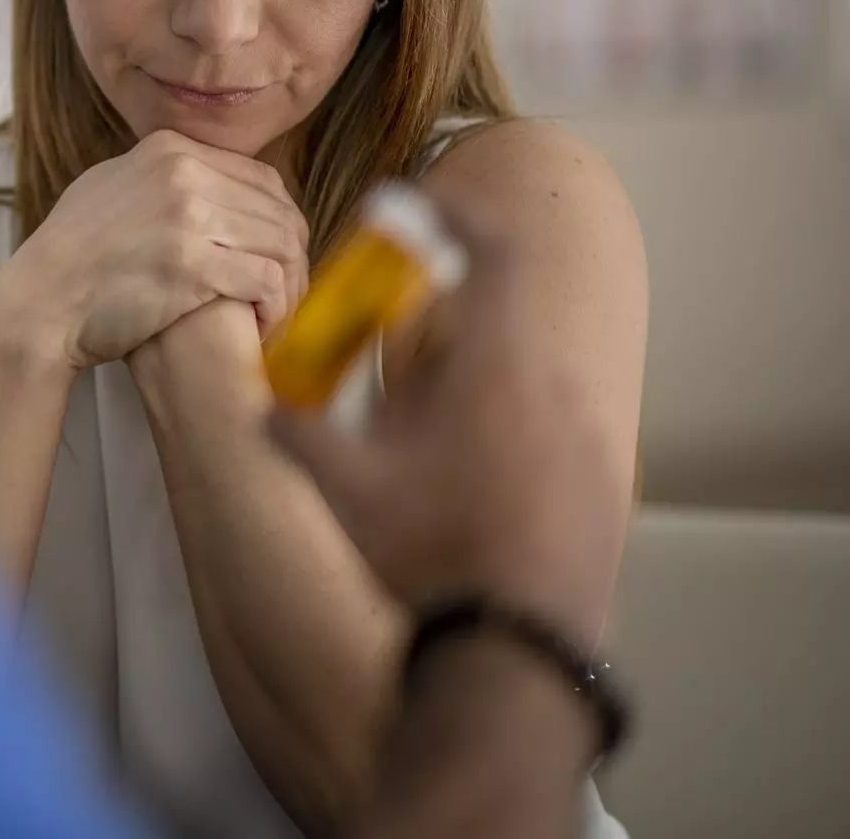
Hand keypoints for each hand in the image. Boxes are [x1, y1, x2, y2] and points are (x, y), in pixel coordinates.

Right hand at [0, 129, 307, 371]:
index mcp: (168, 150)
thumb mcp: (109, 188)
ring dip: (291, 285)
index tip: (275, 256)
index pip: (261, 178)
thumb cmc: (71, 257)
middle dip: (293, 257)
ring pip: (282, 245)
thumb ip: (158, 177)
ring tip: (278, 313)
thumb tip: (200, 174)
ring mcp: (189, 216)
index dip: (278, 221)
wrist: (40, 304)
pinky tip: (264, 327)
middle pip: (278, 210)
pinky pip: (267, 281)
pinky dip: (276, 308)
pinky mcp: (194, 265)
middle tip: (286, 293)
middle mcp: (183, 172)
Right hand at [266, 190, 626, 643]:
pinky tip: (467, 479)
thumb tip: (260, 404)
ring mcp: (589, 439)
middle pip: (507, 316)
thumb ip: (297, 433)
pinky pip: (551, 426)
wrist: (515, 654)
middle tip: (402, 335)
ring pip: (529, 375)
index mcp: (498, 369)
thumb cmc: (431, 557)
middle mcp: (556, 389)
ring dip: (478, 377)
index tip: (422, 208)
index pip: (495, 254)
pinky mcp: (602, 486)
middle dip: (451, 315)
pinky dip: (506, 426)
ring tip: (427, 422)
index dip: (458, 218)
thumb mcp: (346, 491)